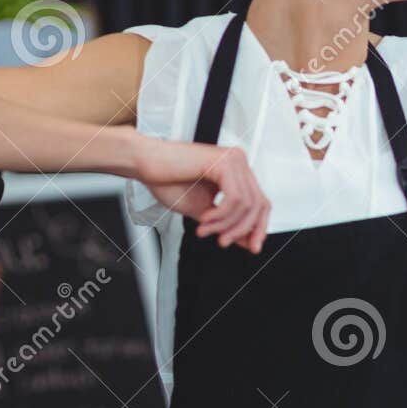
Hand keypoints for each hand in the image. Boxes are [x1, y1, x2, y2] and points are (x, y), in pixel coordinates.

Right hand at [134, 136, 269, 252]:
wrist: (145, 163)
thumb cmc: (168, 181)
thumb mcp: (204, 211)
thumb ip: (227, 224)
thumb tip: (248, 241)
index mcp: (237, 172)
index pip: (261, 203)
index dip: (259, 227)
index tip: (252, 247)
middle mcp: (239, 163)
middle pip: (258, 205)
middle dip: (242, 230)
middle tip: (223, 242)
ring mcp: (233, 160)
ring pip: (246, 204)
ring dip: (225, 224)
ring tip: (205, 229)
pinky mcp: (224, 162)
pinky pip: (235, 198)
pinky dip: (221, 215)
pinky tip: (205, 219)